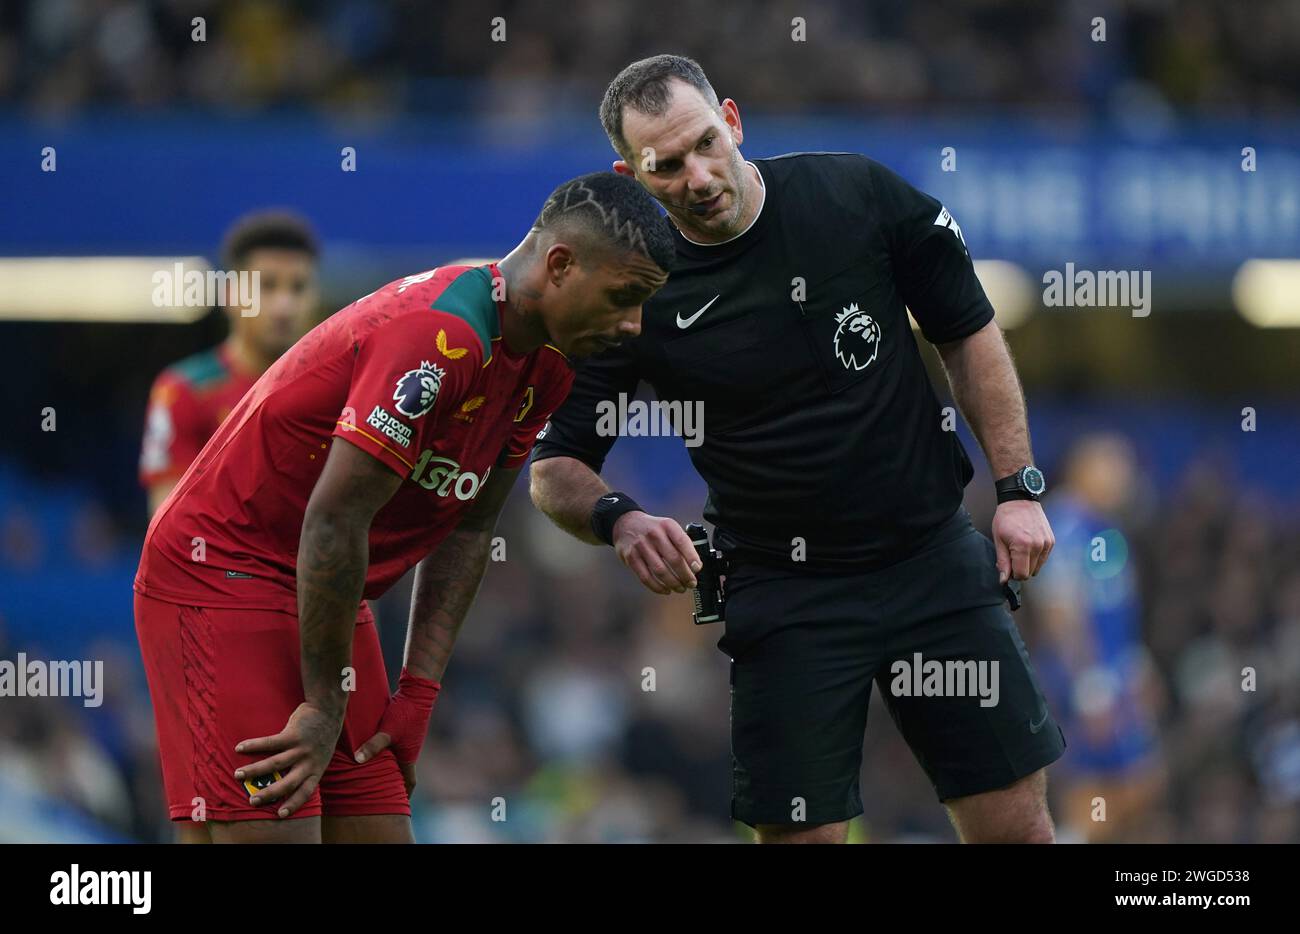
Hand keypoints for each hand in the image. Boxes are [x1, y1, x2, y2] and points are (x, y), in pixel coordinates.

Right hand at [235, 702, 342, 817]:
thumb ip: (308, 768)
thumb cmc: (321, 736)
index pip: (306, 791)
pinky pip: (270, 743)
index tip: (281, 815)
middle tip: (252, 801)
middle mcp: (309, 762)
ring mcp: (301, 749)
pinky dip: (253, 745)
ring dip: (254, 770)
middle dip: (269, 794)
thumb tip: (288, 780)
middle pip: (288, 783)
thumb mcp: (321, 756)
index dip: (294, 804)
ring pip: (275, 764)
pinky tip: (239, 748)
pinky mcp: (293, 735)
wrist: (328, 711)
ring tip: (238, 775)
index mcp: (316, 769)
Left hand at [354, 668, 440, 799]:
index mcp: (408, 756)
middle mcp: (409, 750)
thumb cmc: (405, 712)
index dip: (404, 794)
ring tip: (373, 775)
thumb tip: (358, 760)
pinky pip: (393, 748)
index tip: (398, 805)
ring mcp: (407, 740)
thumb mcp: (388, 730)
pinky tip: (373, 752)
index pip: (409, 782)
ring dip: (388, 768)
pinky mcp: (402, 729)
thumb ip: (374, 744)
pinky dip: (385, 754)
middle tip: (380, 794)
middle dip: (392, 784)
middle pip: (401, 773)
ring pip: (396, 759)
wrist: (417, 691)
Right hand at [612, 512, 702, 594]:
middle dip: (685, 575)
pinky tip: (665, 589)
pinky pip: (645, 577)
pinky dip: (657, 587)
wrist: (625, 523)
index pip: (682, 541)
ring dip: (673, 583)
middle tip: (691, 583)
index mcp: (667, 525)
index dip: (692, 557)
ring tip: (680, 588)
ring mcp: (641, 546)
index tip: (697, 568)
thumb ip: (680, 542)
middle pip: (673, 559)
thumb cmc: (652, 529)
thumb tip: (694, 564)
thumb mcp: (667, 527)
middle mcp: (654, 534)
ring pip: (660, 570)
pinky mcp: (631, 557)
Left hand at [991, 499, 1053, 583]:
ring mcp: (1047, 543)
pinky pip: (1043, 558)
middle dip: (1019, 569)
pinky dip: (1035, 557)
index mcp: (1023, 546)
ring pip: (1038, 567)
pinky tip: (1027, 546)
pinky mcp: (1051, 541)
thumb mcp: (999, 540)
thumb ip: (1003, 562)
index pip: (1022, 574)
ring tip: (1019, 550)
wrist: (1020, 500)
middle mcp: (1038, 546)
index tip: (1007, 567)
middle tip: (1011, 557)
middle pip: (1030, 573)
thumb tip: (1003, 580)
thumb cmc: (1006, 518)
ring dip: (1028, 564)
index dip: (1012, 574)